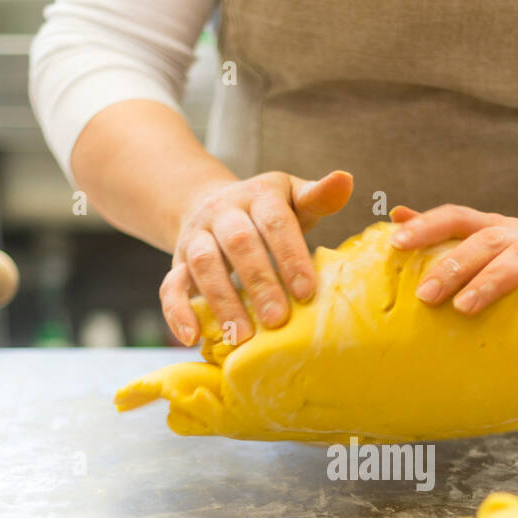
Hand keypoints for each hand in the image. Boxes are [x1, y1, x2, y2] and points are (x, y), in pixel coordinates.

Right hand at [160, 169, 352, 345]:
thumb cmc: (267, 212)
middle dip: (259, 282)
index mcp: (258, 195)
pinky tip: (192, 338)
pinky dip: (177, 312)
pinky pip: (170, 286)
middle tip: (277, 320)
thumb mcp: (293, 199)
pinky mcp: (178, 263)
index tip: (306, 292)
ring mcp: (197, 237)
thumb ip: (318, 197)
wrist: (213, 205)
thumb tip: (346, 180)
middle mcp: (223, 212)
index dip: (290, 256)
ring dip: (223, 301)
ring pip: (205, 265)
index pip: (275, 221)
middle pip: (239, 243)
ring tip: (242, 336)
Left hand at [389, 205, 517, 332]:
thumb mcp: (483, 249)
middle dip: (453, 267)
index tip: (396, 242)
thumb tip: (396, 216)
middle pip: (484, 240)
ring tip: (464, 307)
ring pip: (517, 258)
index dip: (427, 226)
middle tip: (425, 296)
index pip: (456, 217)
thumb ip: (443, 237)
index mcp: (492, 227)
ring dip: (489, 281)